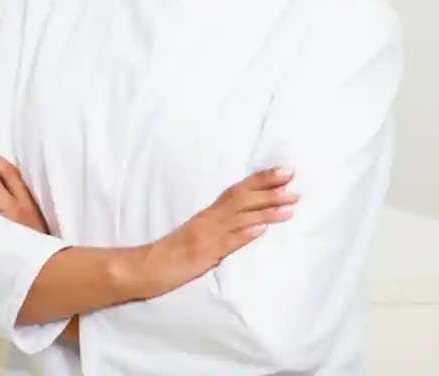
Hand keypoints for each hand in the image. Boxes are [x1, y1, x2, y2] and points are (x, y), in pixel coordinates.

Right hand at [138, 167, 299, 298]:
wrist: (146, 267)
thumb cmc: (173, 253)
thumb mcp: (199, 235)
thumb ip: (222, 229)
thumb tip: (252, 225)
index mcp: (207, 214)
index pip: (237, 191)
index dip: (260, 180)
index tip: (283, 171)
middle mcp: (208, 220)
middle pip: (241, 199)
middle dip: (268, 189)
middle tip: (292, 180)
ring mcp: (206, 236)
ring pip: (239, 217)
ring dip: (265, 210)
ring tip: (289, 205)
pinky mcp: (203, 253)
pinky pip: (226, 242)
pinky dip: (244, 234)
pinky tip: (260, 228)